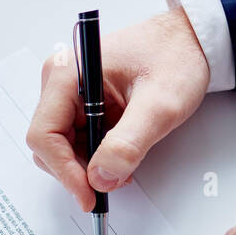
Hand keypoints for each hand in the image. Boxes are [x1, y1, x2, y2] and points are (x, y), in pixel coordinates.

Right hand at [26, 7, 208, 210]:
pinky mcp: (82, 102)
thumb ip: (129, 144)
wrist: (191, 41)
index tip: (88, 194)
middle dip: (76, 171)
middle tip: (109, 186)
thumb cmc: (176, 58)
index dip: (64, 171)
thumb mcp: (159, 105)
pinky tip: (118, 157)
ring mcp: (70, 92)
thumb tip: (100, 178)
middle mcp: (61, 81)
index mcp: (68, 74)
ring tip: (121, 170)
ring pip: (61, 145)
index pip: (44, 135)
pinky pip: (76, 139)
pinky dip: (95, 156)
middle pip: (48, 144)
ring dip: (87, 166)